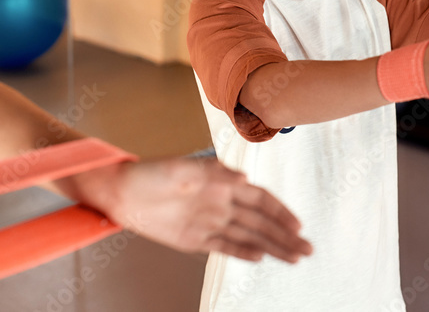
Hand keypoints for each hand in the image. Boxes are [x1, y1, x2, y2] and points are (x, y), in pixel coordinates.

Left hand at [108, 157, 312, 262]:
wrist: (121, 193)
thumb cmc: (150, 173)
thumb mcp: (180, 168)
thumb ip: (214, 173)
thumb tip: (243, 177)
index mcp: (221, 183)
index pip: (260, 199)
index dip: (280, 212)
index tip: (297, 225)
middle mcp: (220, 203)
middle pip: (260, 222)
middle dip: (285, 235)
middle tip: (307, 250)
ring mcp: (209, 221)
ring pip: (248, 237)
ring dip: (272, 247)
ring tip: (294, 259)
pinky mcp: (195, 238)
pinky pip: (225, 247)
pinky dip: (244, 253)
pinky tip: (261, 259)